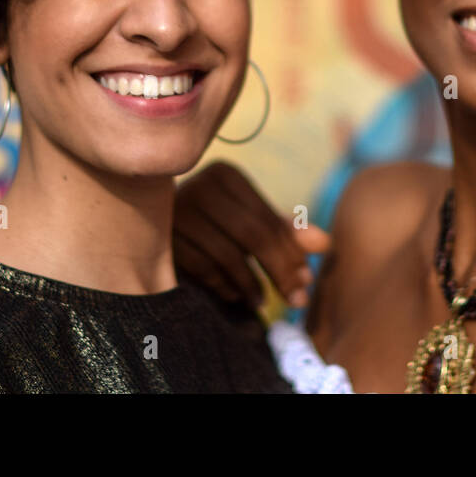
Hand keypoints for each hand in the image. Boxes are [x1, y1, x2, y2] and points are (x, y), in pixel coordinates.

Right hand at [174, 159, 329, 307]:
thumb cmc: (214, 221)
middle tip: (297, 299)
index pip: (268, 218)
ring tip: (265, 302)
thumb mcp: (250, 219)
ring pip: (227, 254)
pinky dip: (225, 286)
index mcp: (226, 174)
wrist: (150, 220)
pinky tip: (237, 296)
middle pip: (252, 235)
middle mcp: (200, 186)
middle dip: (279, 271)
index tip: (307, 279)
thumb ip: (286, 231)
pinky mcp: (162, 238)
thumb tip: (325, 244)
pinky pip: (202, 269)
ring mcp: (177, 212)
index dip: (292, 252)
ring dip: (252, 284)